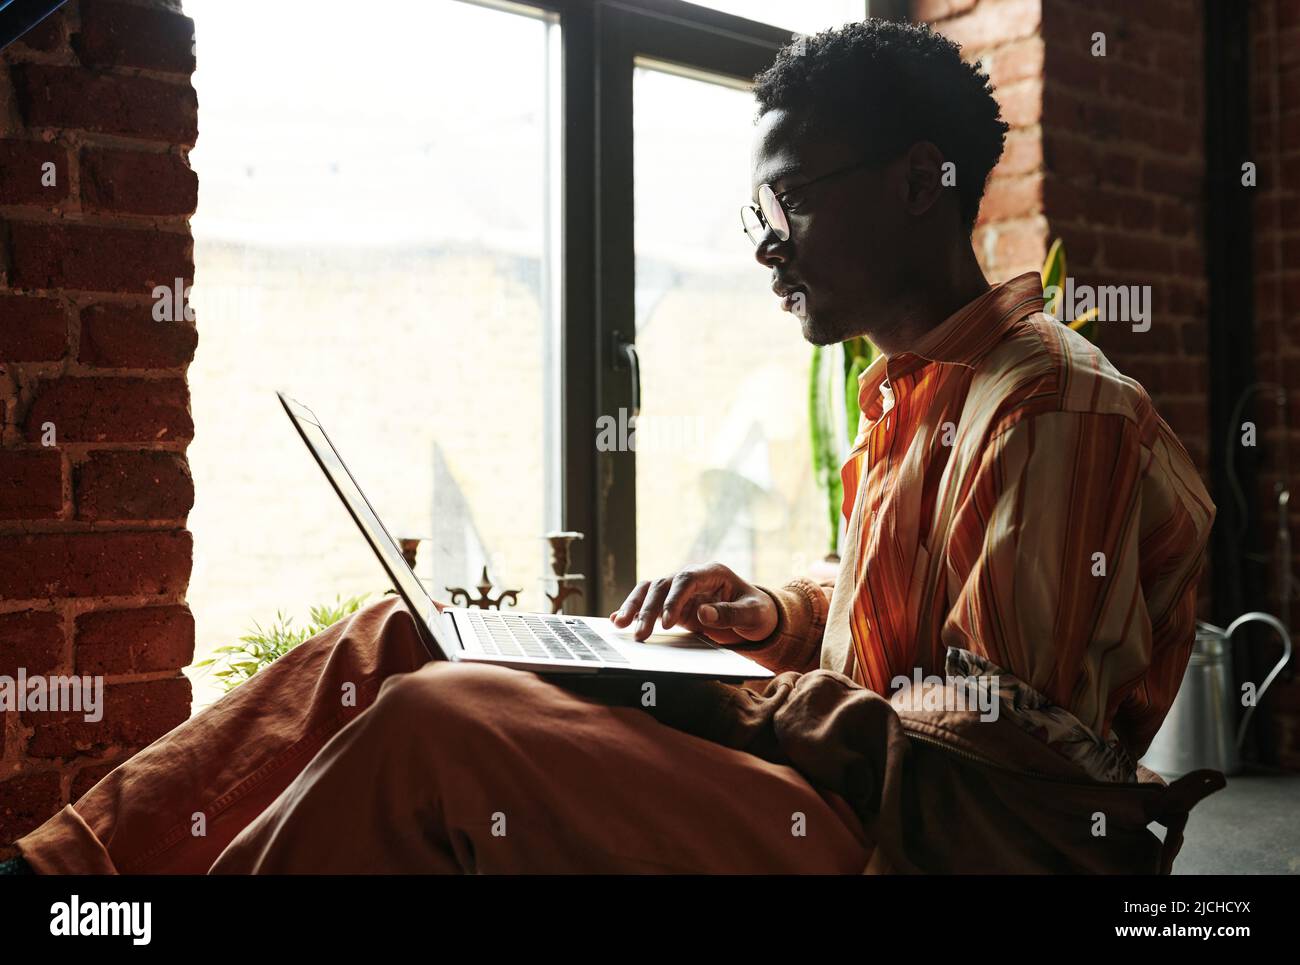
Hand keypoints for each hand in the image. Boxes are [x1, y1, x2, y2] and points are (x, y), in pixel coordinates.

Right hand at [609, 562, 777, 643]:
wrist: (756, 615)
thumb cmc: (757, 611)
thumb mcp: (753, 614)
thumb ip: (730, 614)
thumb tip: (703, 613)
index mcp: (713, 572)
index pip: (687, 579)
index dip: (674, 599)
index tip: (669, 623)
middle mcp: (692, 577)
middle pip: (663, 585)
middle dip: (649, 609)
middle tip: (640, 634)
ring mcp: (680, 589)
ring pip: (650, 591)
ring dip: (635, 607)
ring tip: (621, 625)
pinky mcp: (673, 603)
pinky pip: (649, 602)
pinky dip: (634, 609)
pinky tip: (618, 620)